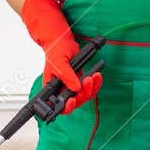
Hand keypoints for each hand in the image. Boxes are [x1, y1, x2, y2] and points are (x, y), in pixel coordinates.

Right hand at [20, 0, 103, 115]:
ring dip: (92, 88)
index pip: (57, 106)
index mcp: (51, 89)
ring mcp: (71, 87)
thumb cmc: (56, 50)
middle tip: (87, 80)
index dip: (66, 107)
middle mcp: (61, 90)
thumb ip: (67, 76)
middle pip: (74, 102)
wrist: (62, 41)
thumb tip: (76, 88)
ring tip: (95, 76)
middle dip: (83, 94)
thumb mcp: (59, 62)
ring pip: (84, 96)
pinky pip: (89, 88)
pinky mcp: (79, 82)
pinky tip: (97, 75)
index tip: (72, 100)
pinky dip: (95, 83)